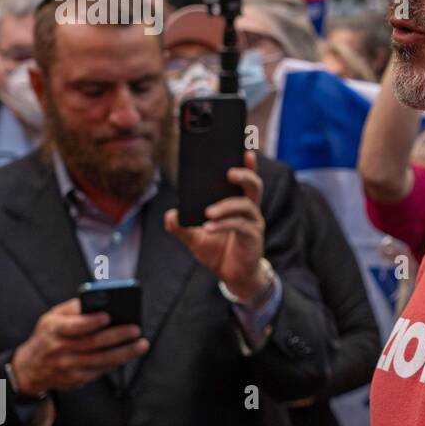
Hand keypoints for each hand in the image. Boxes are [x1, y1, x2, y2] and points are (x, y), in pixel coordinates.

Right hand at [11, 298, 148, 394]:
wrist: (30, 367)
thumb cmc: (48, 335)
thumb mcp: (53, 317)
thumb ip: (75, 308)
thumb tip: (101, 300)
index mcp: (53, 329)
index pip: (73, 326)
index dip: (91, 322)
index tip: (108, 316)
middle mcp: (59, 349)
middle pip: (92, 343)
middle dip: (117, 336)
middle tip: (136, 330)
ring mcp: (67, 366)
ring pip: (100, 360)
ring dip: (124, 353)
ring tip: (141, 345)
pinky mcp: (75, 379)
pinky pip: (99, 372)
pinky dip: (115, 364)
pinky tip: (128, 356)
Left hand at [164, 151, 267, 298]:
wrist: (232, 276)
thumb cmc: (218, 251)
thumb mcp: (194, 238)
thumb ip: (181, 226)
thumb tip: (170, 214)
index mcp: (238, 204)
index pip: (245, 179)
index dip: (248, 164)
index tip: (245, 149)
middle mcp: (250, 210)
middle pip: (254, 186)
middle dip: (244, 175)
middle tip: (229, 172)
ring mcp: (253, 223)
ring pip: (245, 206)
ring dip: (226, 206)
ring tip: (208, 212)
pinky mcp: (252, 238)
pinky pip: (239, 226)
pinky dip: (222, 225)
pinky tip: (208, 227)